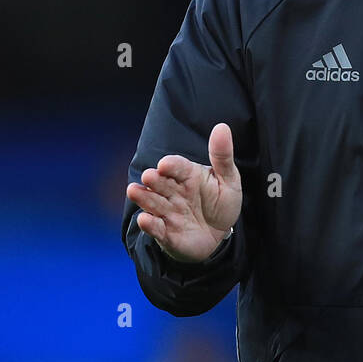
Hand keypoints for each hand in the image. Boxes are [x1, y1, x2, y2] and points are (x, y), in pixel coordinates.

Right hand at [125, 122, 242, 262]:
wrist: (219, 235)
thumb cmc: (221, 203)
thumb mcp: (229, 179)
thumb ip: (222, 156)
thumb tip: (222, 127)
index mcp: (187, 175)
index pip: (177, 166)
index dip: (171, 165)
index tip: (165, 164)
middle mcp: (173, 191)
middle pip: (160, 183)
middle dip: (154, 179)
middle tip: (150, 176)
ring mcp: (168, 211)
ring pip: (152, 202)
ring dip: (143, 197)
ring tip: (133, 191)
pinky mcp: (165, 232)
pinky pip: (156, 228)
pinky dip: (149, 224)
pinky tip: (145, 220)